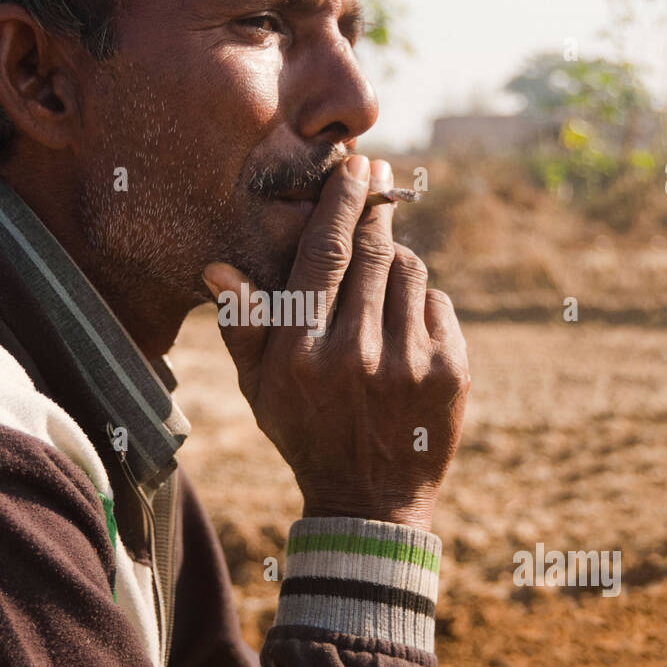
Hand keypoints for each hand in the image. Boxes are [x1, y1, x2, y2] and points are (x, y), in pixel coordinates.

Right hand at [203, 155, 469, 530]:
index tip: (354, 165)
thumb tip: (218, 267)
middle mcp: (355, 355)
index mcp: (301, 353)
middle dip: (375, 210)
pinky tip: (404, 324)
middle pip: (373, 253)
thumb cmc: (305, 432)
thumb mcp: (259, 388)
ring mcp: (408, 364)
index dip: (341, 202)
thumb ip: (241, 325)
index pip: (324, 255)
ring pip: (411, 272)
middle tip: (377, 177)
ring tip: (382, 273)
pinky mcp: (448, 372)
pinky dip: (422, 302)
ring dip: (397, 259)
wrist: (369, 501)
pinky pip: (438, 305)